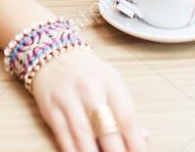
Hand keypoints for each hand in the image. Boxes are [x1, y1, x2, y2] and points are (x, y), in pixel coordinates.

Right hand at [31, 46, 147, 151]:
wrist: (54, 53)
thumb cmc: (88, 72)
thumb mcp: (111, 82)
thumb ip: (125, 110)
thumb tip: (143, 138)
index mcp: (110, 82)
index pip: (127, 117)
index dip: (136, 142)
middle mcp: (89, 88)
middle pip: (106, 127)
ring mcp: (68, 98)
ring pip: (83, 134)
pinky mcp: (51, 108)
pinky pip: (64, 136)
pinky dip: (73, 151)